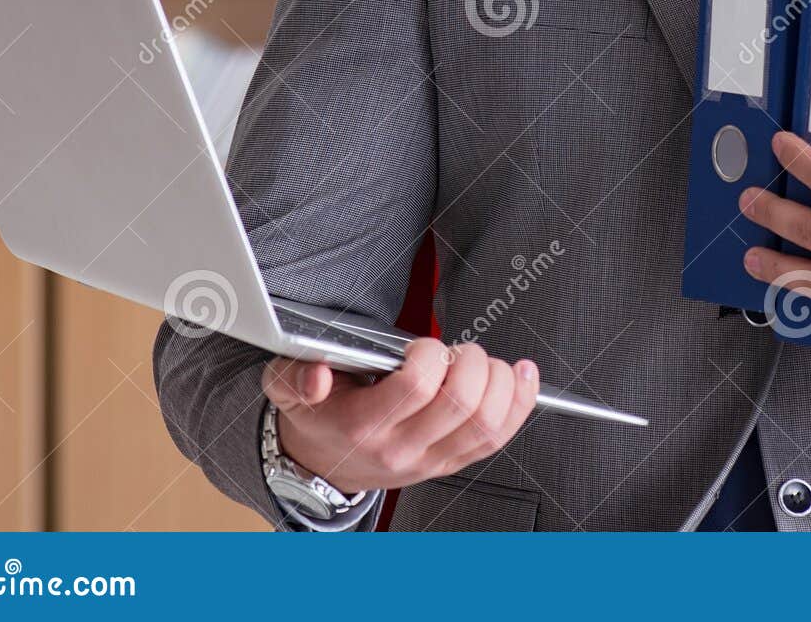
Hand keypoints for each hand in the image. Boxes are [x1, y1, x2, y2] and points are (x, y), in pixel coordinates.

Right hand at [262, 337, 540, 492]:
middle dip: (471, 362)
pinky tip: (522, 376)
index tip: (422, 345)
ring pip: (486, 425)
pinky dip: (520, 404)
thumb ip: (295, 376)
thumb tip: (316, 375)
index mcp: (364, 425)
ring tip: (485, 362)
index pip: (416, 388)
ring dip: (499, 382)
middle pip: (462, 405)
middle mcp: (402, 447)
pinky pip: (497, 439)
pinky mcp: (451, 462)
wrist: (322, 465)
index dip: (429, 354)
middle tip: (458, 351)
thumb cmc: (317, 415)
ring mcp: (431, 460)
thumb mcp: (288, 387)